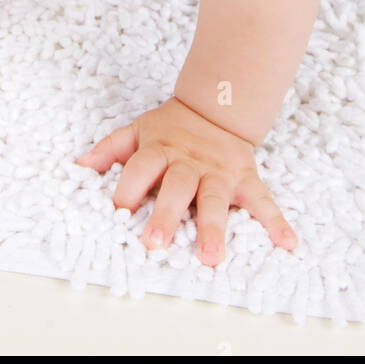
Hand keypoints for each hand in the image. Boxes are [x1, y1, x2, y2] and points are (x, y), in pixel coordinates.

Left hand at [75, 95, 296, 265]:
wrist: (216, 106)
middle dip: (166, 214)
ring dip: (215, 228)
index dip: (128, 188)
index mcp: (160, 150)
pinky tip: (287, 244)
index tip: (117, 211)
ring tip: (212, 258)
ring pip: (215, 199)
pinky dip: (276, 222)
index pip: (141, 168)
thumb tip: (77, 167)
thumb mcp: (137, 131)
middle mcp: (189, 163)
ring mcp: (218, 173)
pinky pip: (263, 201)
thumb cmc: (170, 128)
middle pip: (176, 187)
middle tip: (154, 242)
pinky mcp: (244, 179)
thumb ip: (109, 150)